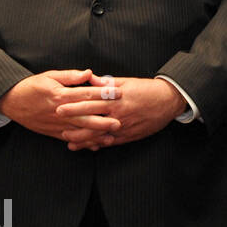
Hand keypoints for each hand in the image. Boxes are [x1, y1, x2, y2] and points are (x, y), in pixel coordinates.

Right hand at [0, 69, 120, 145]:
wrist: (11, 101)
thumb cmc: (33, 86)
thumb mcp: (50, 76)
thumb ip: (71, 76)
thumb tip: (89, 73)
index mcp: (60, 95)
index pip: (85, 94)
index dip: (103, 94)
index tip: (119, 93)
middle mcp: (59, 111)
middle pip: (84, 116)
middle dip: (102, 120)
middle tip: (119, 122)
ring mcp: (56, 123)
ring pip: (78, 131)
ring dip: (95, 135)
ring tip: (111, 137)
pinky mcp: (52, 132)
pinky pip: (70, 139)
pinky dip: (83, 143)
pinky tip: (96, 146)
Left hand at [55, 75, 186, 149]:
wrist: (169, 101)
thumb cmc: (148, 89)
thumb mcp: (127, 82)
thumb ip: (107, 83)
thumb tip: (90, 78)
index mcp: (116, 98)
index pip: (90, 102)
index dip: (73, 104)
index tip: (59, 105)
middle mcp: (118, 113)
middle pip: (91, 118)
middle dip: (73, 121)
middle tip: (57, 122)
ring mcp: (123, 126)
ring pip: (99, 134)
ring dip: (83, 139)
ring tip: (69, 141)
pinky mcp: (129, 135)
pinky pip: (111, 142)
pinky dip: (99, 145)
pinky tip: (89, 147)